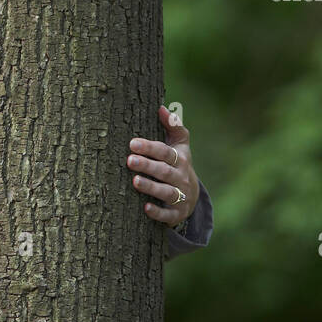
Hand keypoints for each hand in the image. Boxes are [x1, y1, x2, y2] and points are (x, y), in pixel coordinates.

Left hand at [127, 105, 198, 227]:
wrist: (191, 195)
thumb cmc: (178, 164)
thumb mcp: (180, 145)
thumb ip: (173, 126)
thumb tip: (161, 107)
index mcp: (180, 159)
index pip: (165, 152)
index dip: (150, 147)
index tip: (132, 143)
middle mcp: (181, 177)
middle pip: (165, 171)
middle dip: (148, 165)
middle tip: (129, 160)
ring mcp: (180, 196)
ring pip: (166, 192)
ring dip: (151, 187)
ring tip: (134, 181)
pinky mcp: (177, 213)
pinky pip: (168, 214)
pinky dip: (158, 212)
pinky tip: (145, 207)